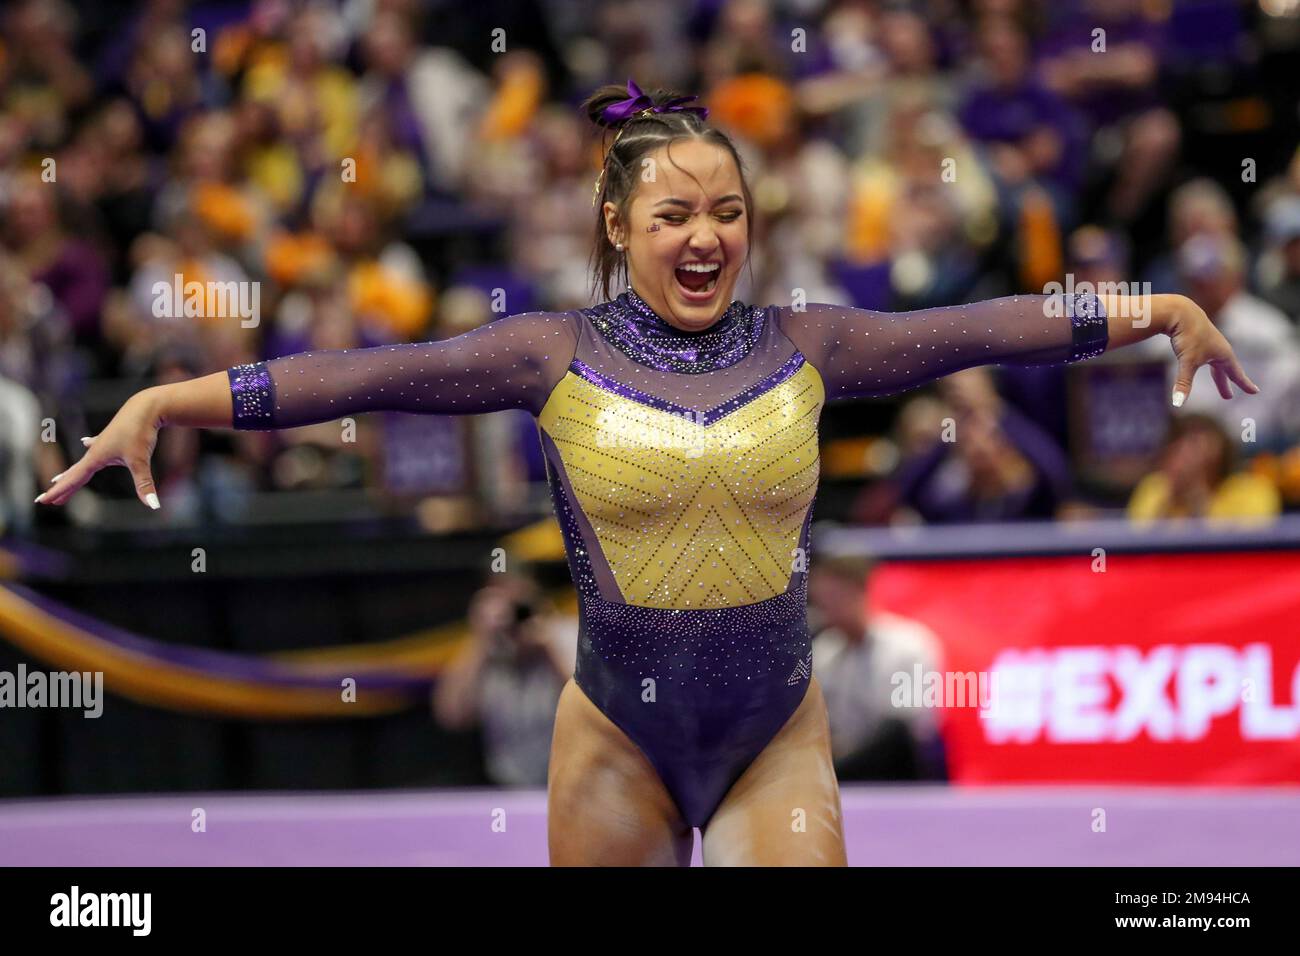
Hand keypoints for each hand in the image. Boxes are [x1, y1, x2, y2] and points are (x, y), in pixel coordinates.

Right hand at [37, 388, 164, 508]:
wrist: (146, 407)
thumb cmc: (140, 432)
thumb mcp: (141, 461)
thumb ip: (144, 484)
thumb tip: (153, 506)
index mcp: (96, 457)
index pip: (74, 479)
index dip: (59, 492)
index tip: (43, 501)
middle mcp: (96, 450)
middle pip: (75, 473)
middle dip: (62, 487)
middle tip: (46, 499)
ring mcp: (104, 442)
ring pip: (84, 461)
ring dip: (72, 471)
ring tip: (59, 478)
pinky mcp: (114, 435)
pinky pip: (97, 445)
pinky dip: (90, 447)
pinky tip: (86, 443)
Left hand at [1164, 297, 1259, 406]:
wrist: (1180, 311)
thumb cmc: (1188, 336)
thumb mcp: (1187, 362)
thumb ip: (1183, 383)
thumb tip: (1177, 404)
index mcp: (1223, 354)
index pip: (1236, 374)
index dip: (1245, 384)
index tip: (1255, 391)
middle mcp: (1219, 348)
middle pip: (1224, 370)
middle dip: (1226, 384)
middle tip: (1228, 396)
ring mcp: (1209, 341)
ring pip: (1215, 362)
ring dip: (1218, 373)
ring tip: (1220, 379)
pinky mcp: (1198, 336)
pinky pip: (1206, 353)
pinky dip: (1208, 361)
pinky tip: (1204, 360)